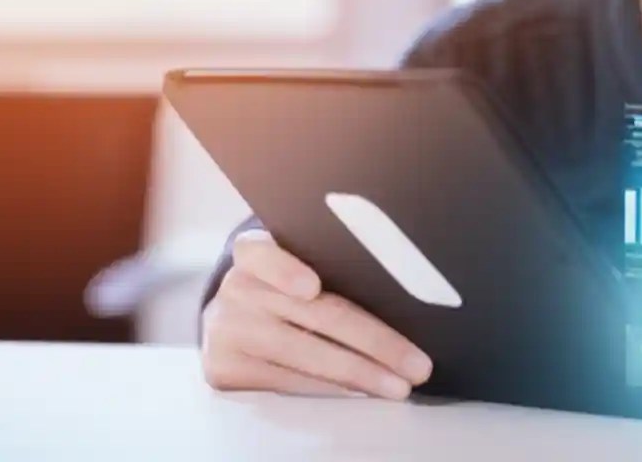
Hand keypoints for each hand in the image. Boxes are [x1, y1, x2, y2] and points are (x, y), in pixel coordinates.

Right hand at [201, 228, 432, 398]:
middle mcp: (237, 288)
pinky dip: (333, 387)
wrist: (227, 315)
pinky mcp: (226, 369)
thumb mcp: (292, 258)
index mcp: (253, 250)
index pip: (263, 252)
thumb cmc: (279, 281)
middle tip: (416, 364)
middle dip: (374, 342)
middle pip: (312, 314)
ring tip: (399, 385)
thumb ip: (327, 261)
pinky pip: (290, 381)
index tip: (311, 287)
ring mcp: (228, 330)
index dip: (286, 270)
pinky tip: (363, 390)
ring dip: (361, 374)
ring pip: (305, 355)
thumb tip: (402, 286)